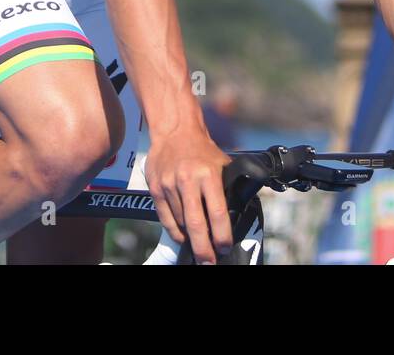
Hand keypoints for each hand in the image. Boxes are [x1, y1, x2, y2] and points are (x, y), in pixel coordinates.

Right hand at [145, 128, 232, 263]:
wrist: (175, 131)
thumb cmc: (202, 150)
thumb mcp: (223, 164)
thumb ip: (228, 187)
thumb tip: (238, 214)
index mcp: (208, 174)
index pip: (217, 212)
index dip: (221, 235)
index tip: (225, 248)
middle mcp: (188, 180)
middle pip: (196, 224)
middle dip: (203, 249)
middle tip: (209, 263)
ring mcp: (169, 185)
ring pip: (180, 224)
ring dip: (190, 240)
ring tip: (198, 249)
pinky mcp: (155, 188)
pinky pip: (165, 218)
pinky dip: (175, 231)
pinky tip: (183, 237)